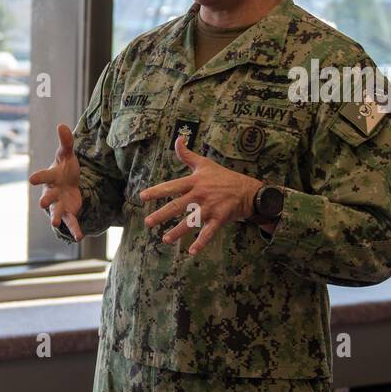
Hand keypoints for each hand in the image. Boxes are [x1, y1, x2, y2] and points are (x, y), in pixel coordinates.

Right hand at [28, 123, 84, 239]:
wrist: (69, 185)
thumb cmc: (65, 169)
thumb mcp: (67, 155)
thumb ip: (65, 142)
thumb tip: (62, 125)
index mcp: (51, 178)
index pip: (44, 176)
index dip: (38, 178)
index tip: (31, 180)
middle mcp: (51, 192)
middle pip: (47, 197)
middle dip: (45, 200)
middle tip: (41, 203)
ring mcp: (59, 204)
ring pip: (55, 212)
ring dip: (55, 217)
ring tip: (55, 222)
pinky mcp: (68, 213)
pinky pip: (70, 222)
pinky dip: (74, 229)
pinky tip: (79, 236)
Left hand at [139, 134, 264, 254]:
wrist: (248, 191)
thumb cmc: (223, 177)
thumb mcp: (205, 164)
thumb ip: (187, 155)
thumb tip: (177, 138)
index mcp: (195, 182)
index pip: (172, 186)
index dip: (157, 191)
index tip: (142, 197)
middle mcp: (201, 195)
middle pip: (179, 206)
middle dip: (162, 214)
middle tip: (148, 222)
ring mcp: (211, 207)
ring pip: (192, 221)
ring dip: (178, 231)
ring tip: (165, 240)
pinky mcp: (220, 218)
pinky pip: (209, 232)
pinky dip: (201, 243)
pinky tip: (192, 252)